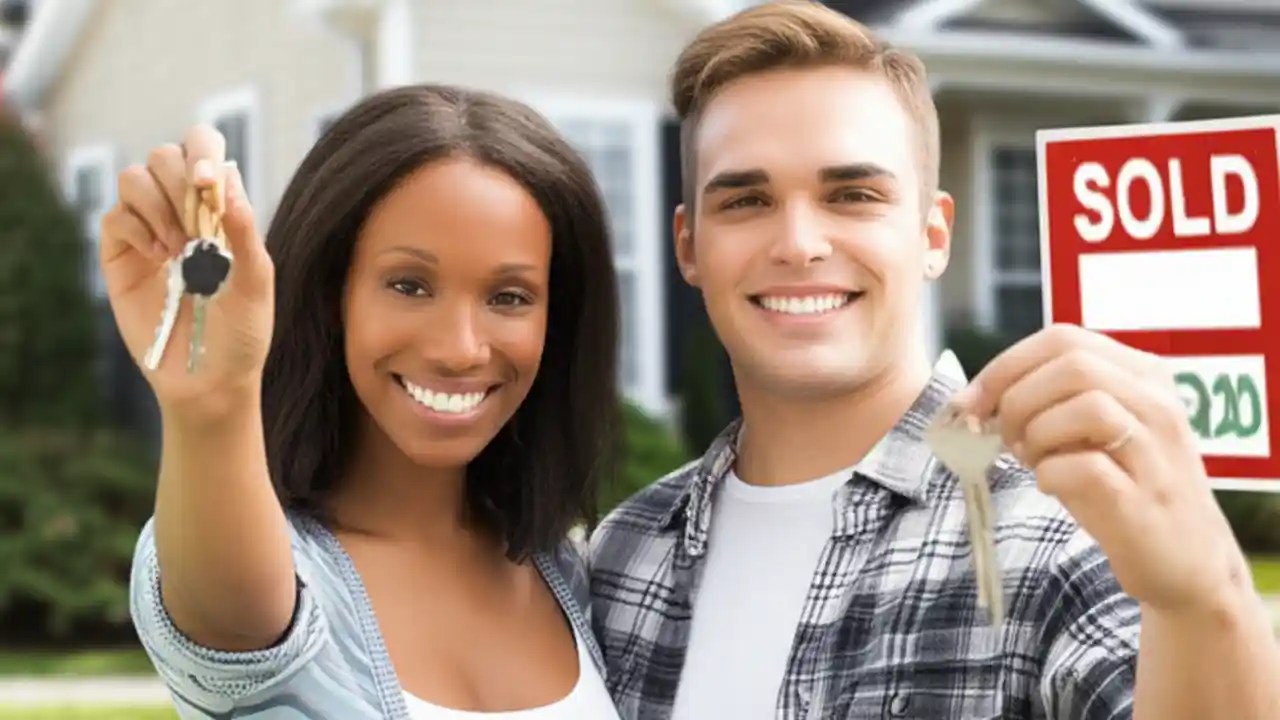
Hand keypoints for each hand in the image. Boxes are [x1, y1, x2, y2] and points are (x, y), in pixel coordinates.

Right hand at [100, 124, 274, 419]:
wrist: (210, 380)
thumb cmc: (242, 333)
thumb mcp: (257, 285)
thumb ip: (246, 235)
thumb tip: (230, 185)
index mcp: (221, 209)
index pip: (204, 150)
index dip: (202, 150)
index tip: (207, 181)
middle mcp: (182, 211)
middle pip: (164, 155)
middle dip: (180, 182)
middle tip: (196, 229)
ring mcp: (149, 230)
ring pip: (134, 178)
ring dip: (157, 206)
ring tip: (180, 250)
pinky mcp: (121, 255)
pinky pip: (114, 216)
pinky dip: (136, 228)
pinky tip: (160, 260)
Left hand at [952, 324, 1251, 614]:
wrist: (1188, 562)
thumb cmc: (1125, 489)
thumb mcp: (1092, 432)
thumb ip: (1050, 402)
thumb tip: (975, 399)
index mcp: (1143, 375)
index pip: (1063, 339)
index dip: (1005, 366)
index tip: (972, 400)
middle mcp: (1157, 403)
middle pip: (1072, 365)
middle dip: (1016, 397)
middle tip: (1002, 436)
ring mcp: (1156, 451)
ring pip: (1087, 405)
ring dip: (1036, 434)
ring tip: (1032, 460)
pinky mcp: (1144, 499)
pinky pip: (1085, 467)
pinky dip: (1050, 474)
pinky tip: (1052, 486)